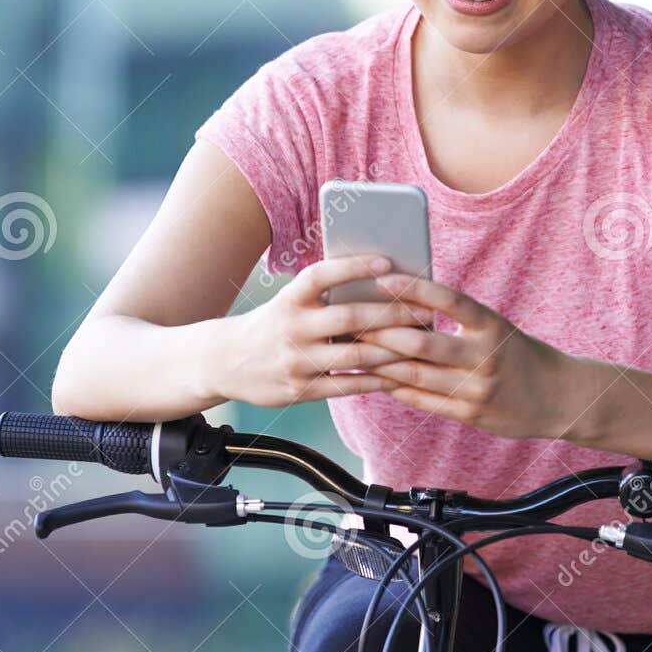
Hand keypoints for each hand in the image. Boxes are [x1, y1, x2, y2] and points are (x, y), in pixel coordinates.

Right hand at [220, 255, 433, 408]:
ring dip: (393, 350)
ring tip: (421, 343)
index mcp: (289, 299)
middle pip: (351, 317)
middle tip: (426, 311)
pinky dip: (376, 380)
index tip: (388, 261)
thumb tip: (378, 283)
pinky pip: (348, 385)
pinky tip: (399, 374)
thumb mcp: (288, 303)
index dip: (354, 266)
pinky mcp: (300, 390)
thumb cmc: (272, 325)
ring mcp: (296, 361)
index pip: (323, 275)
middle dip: (393, 314)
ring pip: (356, 355)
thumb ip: (323, 296)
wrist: (224, 362)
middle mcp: (292, 327)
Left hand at [355, 271, 575, 439]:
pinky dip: (397, 389)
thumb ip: (460, 319)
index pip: (449, 300)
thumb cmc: (519, 354)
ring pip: (417, 375)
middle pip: (423, 343)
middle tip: (351, 322)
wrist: (559, 397)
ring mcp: (478, 389)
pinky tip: (377, 378)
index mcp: (492, 325)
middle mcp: (486, 356)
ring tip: (355, 351)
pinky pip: (425, 401)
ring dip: (382, 363)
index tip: (382, 278)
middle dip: (382, 333)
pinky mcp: (472, 415)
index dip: (414, 288)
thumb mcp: (496, 328)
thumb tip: (408, 302)